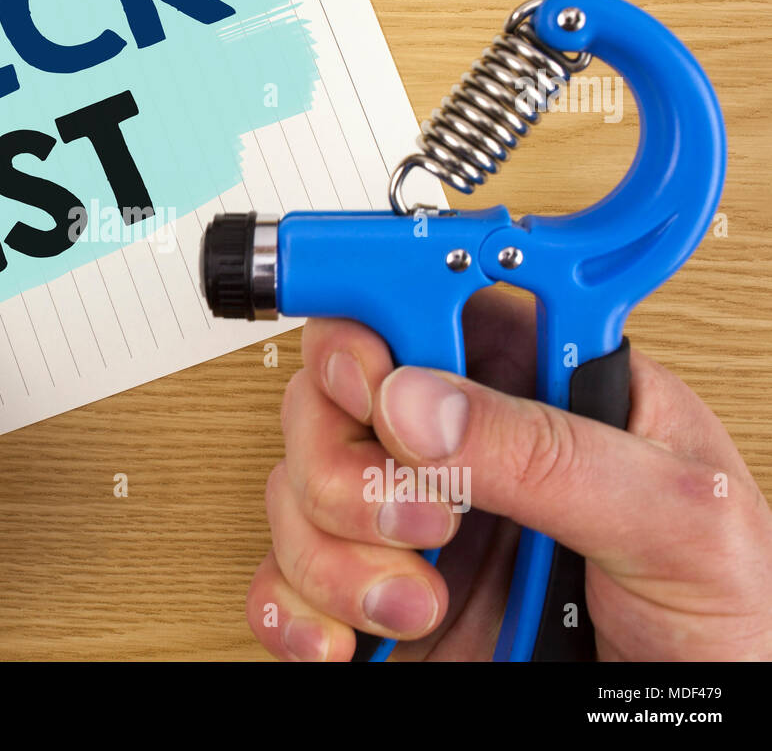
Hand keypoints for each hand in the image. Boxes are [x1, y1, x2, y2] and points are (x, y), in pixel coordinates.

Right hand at [247, 289, 771, 659]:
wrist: (698, 721)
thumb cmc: (726, 618)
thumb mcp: (679, 521)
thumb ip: (555, 454)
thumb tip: (419, 402)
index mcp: (543, 385)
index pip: (431, 302)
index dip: (377, 312)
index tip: (370, 371)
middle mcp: (462, 443)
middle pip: (332, 394)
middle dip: (347, 463)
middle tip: (422, 519)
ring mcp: (409, 522)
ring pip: (295, 487)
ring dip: (332, 555)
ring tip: (418, 603)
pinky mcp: (370, 595)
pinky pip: (283, 579)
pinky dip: (292, 610)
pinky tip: (345, 637)